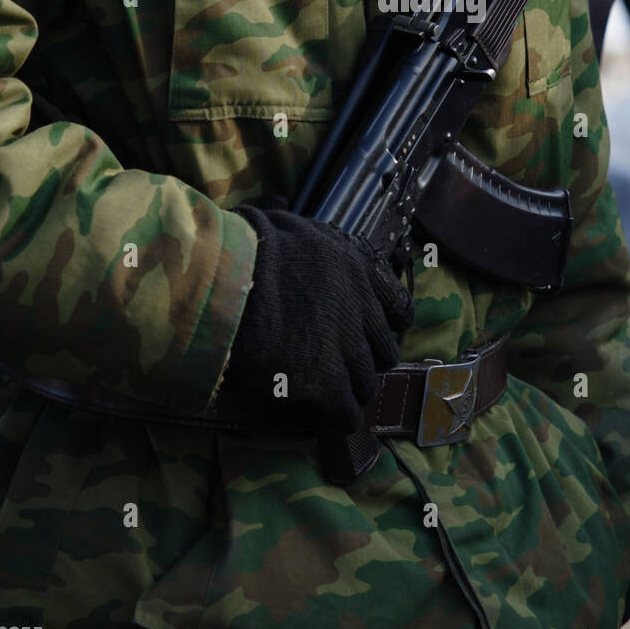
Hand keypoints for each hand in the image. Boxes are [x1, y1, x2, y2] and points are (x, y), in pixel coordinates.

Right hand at [215, 196, 413, 431]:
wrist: (232, 277)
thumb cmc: (248, 245)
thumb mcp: (286, 223)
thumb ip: (298, 231)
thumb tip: (278, 208)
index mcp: (356, 271)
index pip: (397, 308)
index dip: (390, 326)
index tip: (377, 336)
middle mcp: (359, 310)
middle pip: (383, 353)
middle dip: (367, 363)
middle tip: (344, 370)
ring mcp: (344, 347)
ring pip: (366, 384)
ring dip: (351, 392)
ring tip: (333, 399)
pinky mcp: (323, 381)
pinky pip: (345, 411)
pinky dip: (338, 417)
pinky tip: (326, 420)